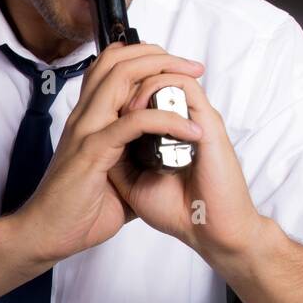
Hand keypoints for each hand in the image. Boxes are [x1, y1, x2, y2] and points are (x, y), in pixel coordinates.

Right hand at [10, 43, 204, 266]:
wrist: (46, 234)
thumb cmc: (75, 210)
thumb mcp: (115, 179)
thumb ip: (136, 162)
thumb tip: (164, 163)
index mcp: (89, 119)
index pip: (111, 66)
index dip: (145, 57)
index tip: (179, 70)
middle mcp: (85, 117)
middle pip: (118, 60)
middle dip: (160, 55)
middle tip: (192, 68)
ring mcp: (86, 130)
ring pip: (122, 76)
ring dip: (162, 72)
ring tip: (191, 81)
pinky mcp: (93, 151)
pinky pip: (133, 121)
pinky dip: (167, 119)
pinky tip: (189, 130)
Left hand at [107, 72, 265, 259]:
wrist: (208, 233)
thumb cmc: (177, 211)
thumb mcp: (131, 183)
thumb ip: (116, 155)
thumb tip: (94, 137)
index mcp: (162, 129)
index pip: (139, 86)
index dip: (114, 85)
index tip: (95, 105)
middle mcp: (178, 118)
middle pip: (151, 70)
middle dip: (124, 73)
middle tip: (107, 96)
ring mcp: (191, 118)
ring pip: (165, 71)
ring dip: (137, 80)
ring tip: (124, 108)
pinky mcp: (206, 124)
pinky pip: (183, 88)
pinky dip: (157, 89)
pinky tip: (138, 111)